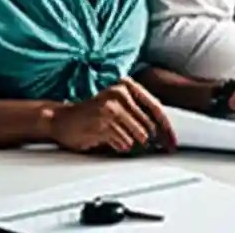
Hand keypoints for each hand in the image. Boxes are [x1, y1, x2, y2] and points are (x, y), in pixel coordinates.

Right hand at [46, 77, 177, 153]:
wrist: (61, 119)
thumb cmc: (92, 115)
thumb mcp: (118, 107)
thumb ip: (139, 114)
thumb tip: (163, 134)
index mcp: (127, 86)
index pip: (155, 108)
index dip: (166, 128)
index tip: (173, 142)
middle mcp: (120, 93)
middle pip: (149, 125)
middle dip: (152, 141)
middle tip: (151, 148)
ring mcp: (111, 107)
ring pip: (138, 135)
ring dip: (133, 144)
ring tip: (119, 139)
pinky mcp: (102, 123)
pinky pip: (123, 142)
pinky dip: (120, 146)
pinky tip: (110, 140)